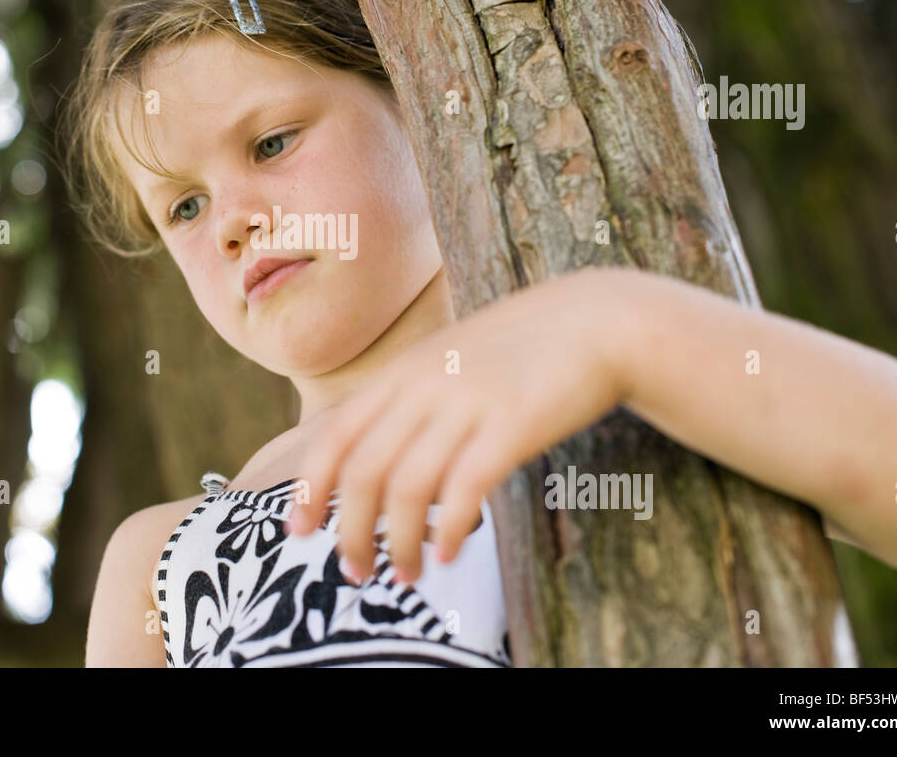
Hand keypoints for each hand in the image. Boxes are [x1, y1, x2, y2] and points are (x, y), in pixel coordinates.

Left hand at [286, 266, 633, 583]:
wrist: (597, 321)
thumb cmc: (522, 350)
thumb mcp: (450, 359)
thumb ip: (410, 397)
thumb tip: (373, 457)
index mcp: (404, 370)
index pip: (336, 434)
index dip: (310, 487)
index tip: (299, 530)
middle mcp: (426, 384)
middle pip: (365, 470)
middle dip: (351, 530)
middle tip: (355, 571)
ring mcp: (468, 401)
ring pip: (409, 487)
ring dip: (399, 542)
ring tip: (405, 574)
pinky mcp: (513, 423)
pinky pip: (466, 486)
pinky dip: (451, 528)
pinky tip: (452, 554)